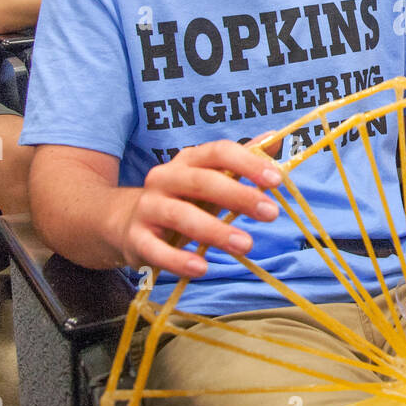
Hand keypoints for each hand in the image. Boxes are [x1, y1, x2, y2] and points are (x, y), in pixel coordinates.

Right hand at [113, 137, 282, 278]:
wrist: (129, 222)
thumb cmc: (184, 199)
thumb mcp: (213, 178)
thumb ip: (242, 161)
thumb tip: (275, 137)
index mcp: (188, 159)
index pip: (218, 152)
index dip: (248, 164)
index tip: (276, 180)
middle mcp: (165, 177)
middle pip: (202, 182)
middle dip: (239, 196)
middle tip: (271, 213)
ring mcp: (148, 207)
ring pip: (180, 216)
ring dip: (215, 230)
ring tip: (246, 245)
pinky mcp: (136, 238)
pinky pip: (156, 249)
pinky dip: (178, 260)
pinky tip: (202, 268)